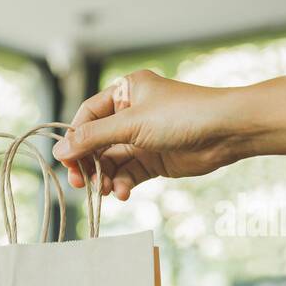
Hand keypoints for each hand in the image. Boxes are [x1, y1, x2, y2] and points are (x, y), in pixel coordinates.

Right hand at [52, 70, 249, 199]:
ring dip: (105, 177)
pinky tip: (123, 192)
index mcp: (125, 93)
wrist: (226, 132)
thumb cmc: (182, 115)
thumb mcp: (131, 124)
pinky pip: (128, 173)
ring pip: (110, 161)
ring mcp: (142, 138)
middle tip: (79, 184)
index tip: (66, 161)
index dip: (75, 139)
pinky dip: (122, 184)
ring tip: (106, 190)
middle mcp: (131, 114)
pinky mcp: (153, 160)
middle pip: (96, 142)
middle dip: (88, 164)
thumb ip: (93, 138)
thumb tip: (59, 151)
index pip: (88, 116)